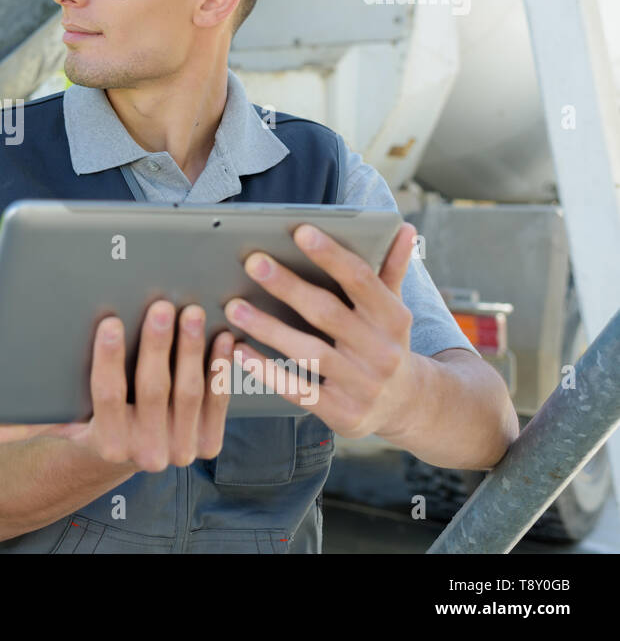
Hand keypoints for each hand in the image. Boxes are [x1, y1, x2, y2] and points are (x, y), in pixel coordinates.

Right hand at [0, 300, 233, 471]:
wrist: (131, 449)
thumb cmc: (89, 420)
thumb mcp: (57, 422)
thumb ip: (20, 423)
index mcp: (106, 445)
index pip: (106, 396)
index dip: (109, 358)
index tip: (110, 321)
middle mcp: (145, 454)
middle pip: (153, 391)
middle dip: (158, 345)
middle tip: (160, 305)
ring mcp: (180, 450)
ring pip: (188, 393)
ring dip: (191, 349)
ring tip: (190, 311)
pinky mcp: (208, 444)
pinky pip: (217, 401)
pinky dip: (220, 368)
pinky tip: (220, 338)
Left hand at [224, 222, 418, 438]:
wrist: (407, 406)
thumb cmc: (385, 343)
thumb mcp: (393, 309)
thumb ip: (391, 269)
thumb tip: (403, 227)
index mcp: (393, 318)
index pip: (361, 279)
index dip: (331, 255)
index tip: (300, 231)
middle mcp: (382, 352)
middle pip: (328, 313)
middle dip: (288, 286)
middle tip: (253, 262)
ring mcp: (363, 385)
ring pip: (309, 352)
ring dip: (268, 328)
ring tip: (234, 307)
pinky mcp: (342, 413)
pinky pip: (299, 390)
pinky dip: (267, 371)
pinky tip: (239, 350)